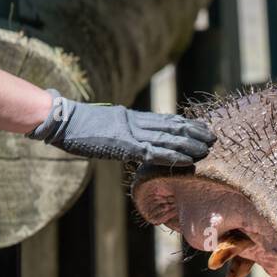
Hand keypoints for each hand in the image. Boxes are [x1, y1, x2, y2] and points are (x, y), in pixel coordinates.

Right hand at [27, 89, 213, 164]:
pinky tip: (187, 160)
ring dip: (189, 145)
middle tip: (213, 137)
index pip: (164, 119)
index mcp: (131, 117)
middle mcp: (135, 122)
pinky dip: (172, 156)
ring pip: (167, 138)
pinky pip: (154, 152)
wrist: (62, 120)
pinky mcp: (125, 145)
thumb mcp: (103, 125)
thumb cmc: (76, 125)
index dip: (185, 123)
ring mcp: (131, 133)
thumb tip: (129, 138)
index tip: (201, 127)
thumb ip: (119, 129)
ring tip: (207, 149)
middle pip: (171, 126)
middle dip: (194, 133)